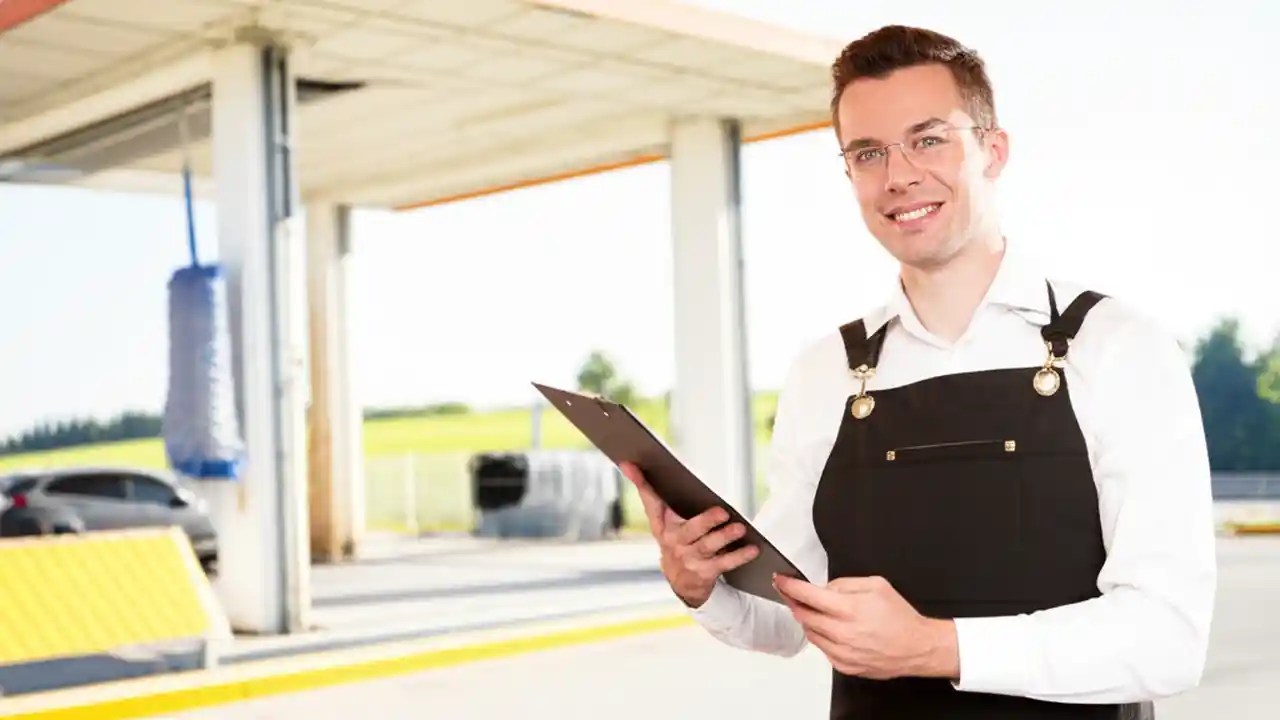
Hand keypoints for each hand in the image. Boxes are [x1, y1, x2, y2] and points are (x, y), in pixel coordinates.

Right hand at [619, 462, 758, 606]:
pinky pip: (725, 563)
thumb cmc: (677, 540)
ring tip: (740, 528)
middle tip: (722, 512)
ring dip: (725, 537)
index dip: (640, 481)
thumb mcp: (664, 520)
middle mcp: (673, 542)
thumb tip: (632, 464)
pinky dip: (739, 556)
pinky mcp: (705, 572)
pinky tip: (752, 548)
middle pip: (689, 530)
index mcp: (662, 524)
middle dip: (705, 521)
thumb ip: (654, 493)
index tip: (630, 463)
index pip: (650, 499)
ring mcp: (689, 558)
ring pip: (709, 546)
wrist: (681, 581)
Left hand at [773, 574, 958, 680]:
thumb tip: (824, 588)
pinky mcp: (844, 666)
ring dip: (807, 619)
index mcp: (849, 609)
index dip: (789, 586)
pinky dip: (821, 636)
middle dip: (794, 601)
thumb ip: (845, 584)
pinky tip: (830, 629)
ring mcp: (842, 652)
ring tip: (815, 610)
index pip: (808, 596)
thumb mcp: (876, 585)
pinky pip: (822, 648)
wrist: (917, 647)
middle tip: (790, 593)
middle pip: (803, 615)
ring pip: (810, 632)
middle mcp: (842, 632)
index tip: (780, 580)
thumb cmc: (900, 617)